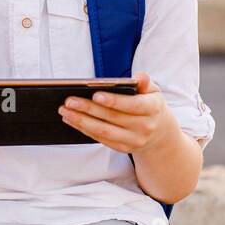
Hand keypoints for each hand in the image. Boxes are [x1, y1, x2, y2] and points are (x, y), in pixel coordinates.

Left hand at [57, 70, 175, 153]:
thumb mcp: (153, 91)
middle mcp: (145, 127)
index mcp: (153, 109)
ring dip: (81, 121)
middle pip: (113, 118)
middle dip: (88, 109)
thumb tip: (141, 76)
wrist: (159, 132)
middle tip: (69, 100)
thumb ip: (146, 83)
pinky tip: (72, 120)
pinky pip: (101, 139)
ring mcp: (134, 140)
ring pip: (104, 131)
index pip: (133, 105)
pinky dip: (84, 129)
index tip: (95, 94)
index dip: (114, 101)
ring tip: (65, 111)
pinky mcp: (123, 148)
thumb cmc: (150, 105)